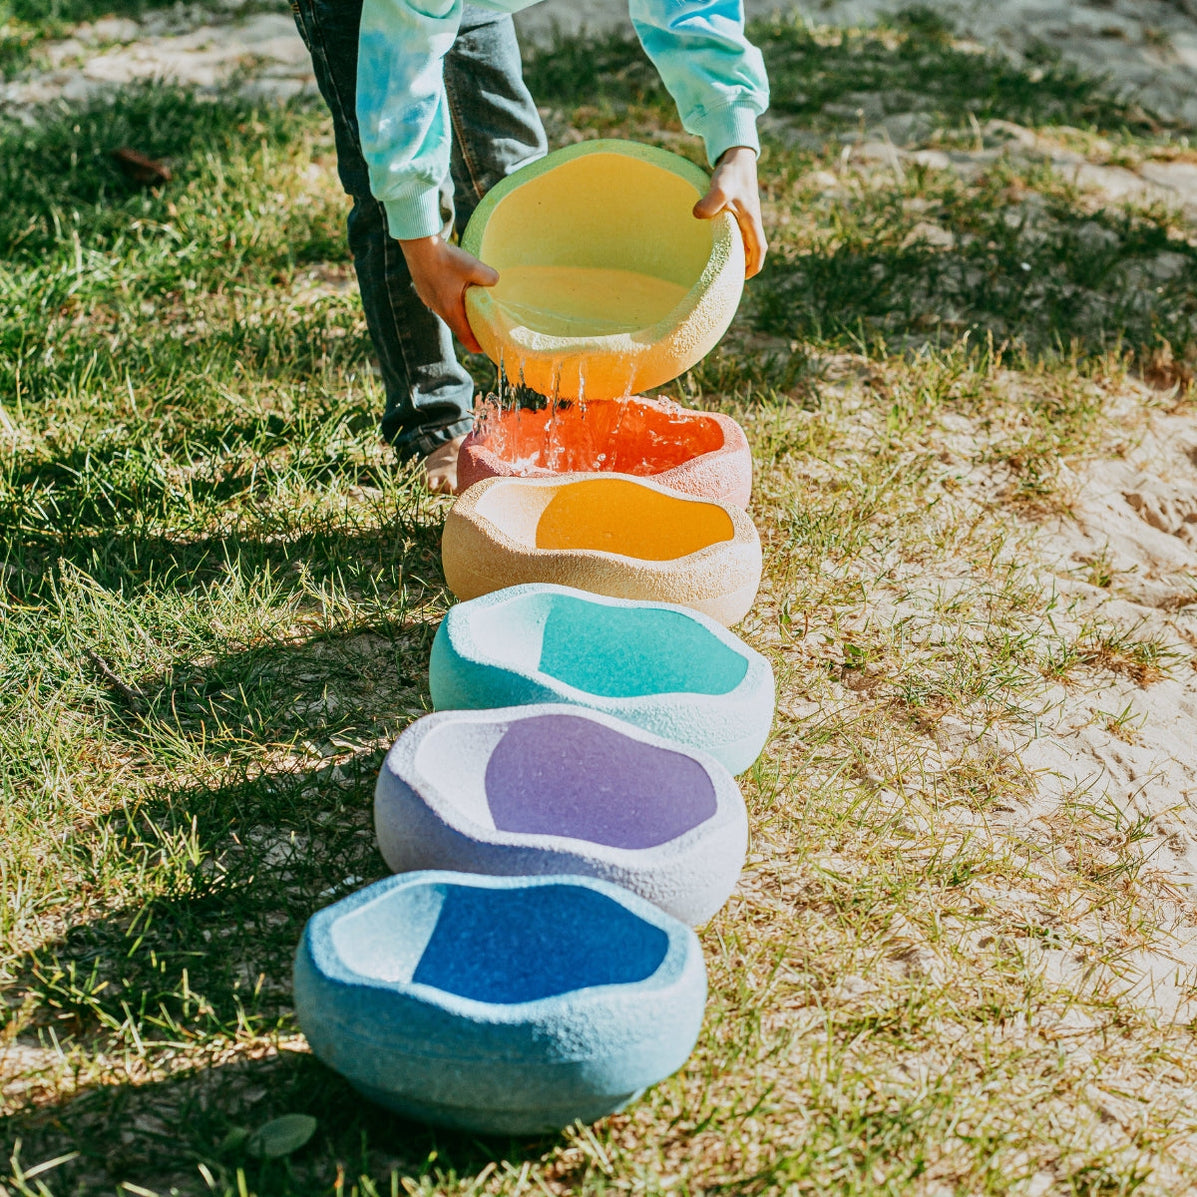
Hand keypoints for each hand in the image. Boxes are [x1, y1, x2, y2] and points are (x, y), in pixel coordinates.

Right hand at [399, 234, 497, 352]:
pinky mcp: (425, 290)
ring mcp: (429, 300)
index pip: (465, 338)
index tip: (487, 346)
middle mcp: (438, 309)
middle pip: (458, 326)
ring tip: (473, 301)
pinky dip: (451, 299)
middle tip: (486, 322)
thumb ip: (489, 277)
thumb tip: (496, 281)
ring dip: (461, 311)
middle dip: (472, 327)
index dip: (478, 345)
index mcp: (450, 310)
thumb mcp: (473, 267)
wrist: (418, 244)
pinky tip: (456, 286)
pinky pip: (441, 300)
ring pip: (449, 312)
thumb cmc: (445, 258)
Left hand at [693, 146, 766, 278]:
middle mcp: (751, 222)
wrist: (737, 157)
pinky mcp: (739, 213)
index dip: (753, 266)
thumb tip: (697, 215)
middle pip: (753, 250)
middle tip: (728, 279)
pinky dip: (732, 244)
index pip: (759, 249)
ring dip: (738, 256)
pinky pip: (738, 234)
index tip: (742, 278)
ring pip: (746, 243)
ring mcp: (746, 218)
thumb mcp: (720, 186)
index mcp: (751, 220)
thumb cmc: (730, 173)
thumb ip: (710, 201)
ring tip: (722, 268)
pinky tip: (717, 247)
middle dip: (744, 266)